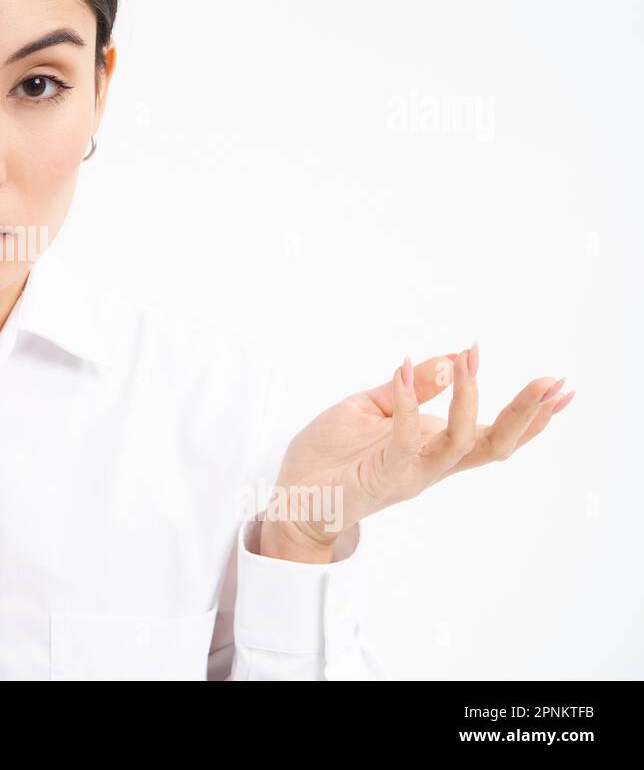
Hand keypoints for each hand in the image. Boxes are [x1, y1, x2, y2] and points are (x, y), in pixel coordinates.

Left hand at [259, 343, 574, 560]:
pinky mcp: (384, 477)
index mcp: (434, 447)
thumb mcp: (372, 407)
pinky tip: (403, 369)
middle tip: (552, 382)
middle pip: (496, 446)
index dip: (530, 415)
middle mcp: (432, 464)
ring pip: (461, 444)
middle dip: (526, 414)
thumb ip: (410, 388)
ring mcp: (411, 473)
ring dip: (471, 400)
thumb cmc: (332, 454)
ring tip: (470, 360)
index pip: (493, 434)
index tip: (561, 387)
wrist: (293, 494)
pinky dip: (409, 404)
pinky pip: (406, 442)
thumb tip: (449, 359)